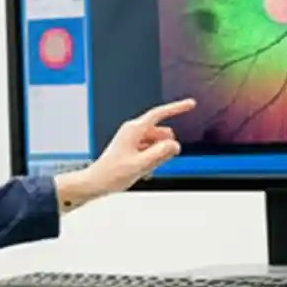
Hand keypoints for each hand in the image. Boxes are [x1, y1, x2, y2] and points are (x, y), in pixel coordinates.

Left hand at [54, 98, 195, 211]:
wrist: (96, 182)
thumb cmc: (112, 173)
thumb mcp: (140, 165)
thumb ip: (160, 154)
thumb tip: (174, 145)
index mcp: (134, 130)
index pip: (160, 113)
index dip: (177, 108)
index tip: (191, 104)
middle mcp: (133, 131)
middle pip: (161, 132)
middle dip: (164, 146)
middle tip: (152, 163)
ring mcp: (132, 139)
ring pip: (157, 142)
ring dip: (157, 155)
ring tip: (143, 169)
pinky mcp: (132, 148)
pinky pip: (150, 150)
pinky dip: (151, 159)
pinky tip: (142, 171)